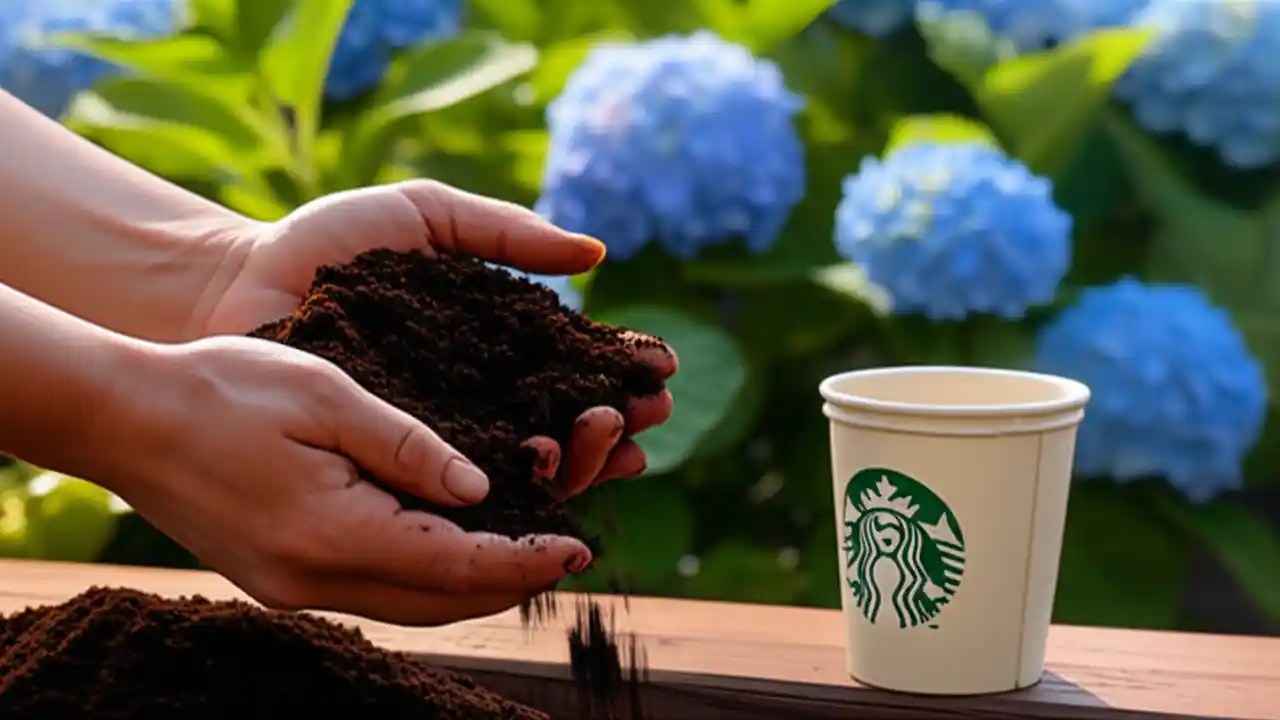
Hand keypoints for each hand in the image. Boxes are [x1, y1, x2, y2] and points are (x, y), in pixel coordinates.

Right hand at [94, 335, 594, 625]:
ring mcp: (293, 587)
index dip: (527, 560)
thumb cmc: (223, 387)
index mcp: (333, 533)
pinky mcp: (281, 579)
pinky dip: (427, 575)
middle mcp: (315, 579)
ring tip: (528, 552)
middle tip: (567, 552)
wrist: (125, 418)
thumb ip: (410, 446)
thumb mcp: (328, 393)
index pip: (458, 566)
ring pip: (411, 606)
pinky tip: (454, 546)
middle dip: (512, 582)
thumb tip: (481, 488)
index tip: (579, 545)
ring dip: (474, 585)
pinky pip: (376, 592)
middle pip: (442, 602)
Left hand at [200, 180, 676, 496]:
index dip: (618, 372)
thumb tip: (598, 258)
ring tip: (611, 446)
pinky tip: (550, 486)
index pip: (572, 368)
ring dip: (583, 465)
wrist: (240, 284)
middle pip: (564, 427)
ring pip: (528, 469)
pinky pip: (463, 494)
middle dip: (614, 425)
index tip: (657, 369)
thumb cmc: (327, 247)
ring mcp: (438, 442)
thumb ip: (505, 232)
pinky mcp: (397, 474)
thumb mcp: (425, 218)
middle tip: (638, 415)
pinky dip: (516, 497)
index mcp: (490, 345)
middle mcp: (474, 400)